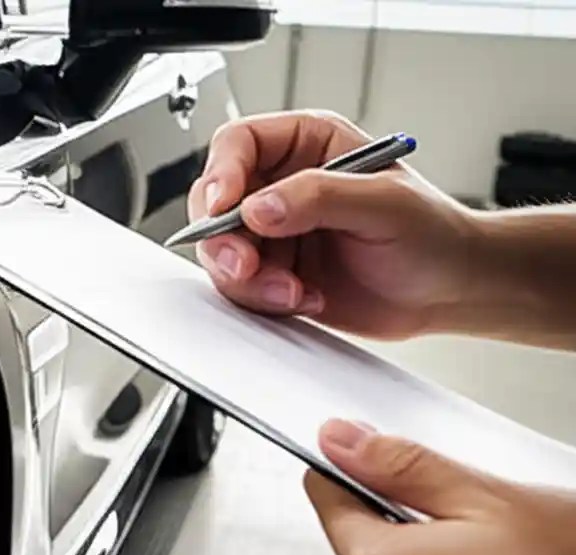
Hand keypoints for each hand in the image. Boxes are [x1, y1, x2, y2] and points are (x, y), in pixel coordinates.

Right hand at [187, 111, 481, 339]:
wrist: (450, 289)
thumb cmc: (433, 233)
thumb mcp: (383, 203)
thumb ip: (319, 197)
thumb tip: (259, 207)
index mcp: (307, 146)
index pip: (238, 144)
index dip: (221, 174)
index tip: (222, 207)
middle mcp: (282, 186)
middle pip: (214, 202)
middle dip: (224, 239)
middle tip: (246, 264)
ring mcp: (275, 233)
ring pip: (221, 250)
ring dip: (247, 278)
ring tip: (292, 291)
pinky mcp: (275, 274)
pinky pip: (240, 287)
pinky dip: (263, 300)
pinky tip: (305, 298)